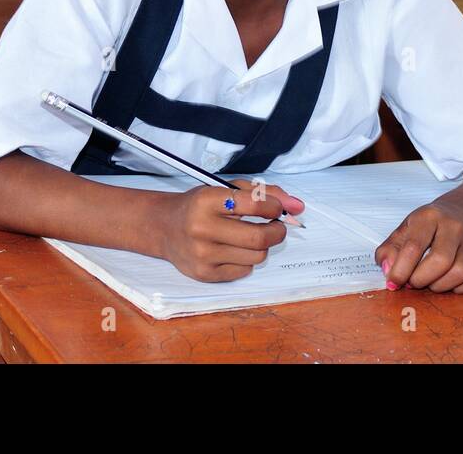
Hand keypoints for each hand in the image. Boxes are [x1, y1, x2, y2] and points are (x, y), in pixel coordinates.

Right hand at [155, 180, 304, 281]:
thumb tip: (297, 206)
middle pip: (260, 237)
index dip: (274, 207)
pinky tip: (234, 249)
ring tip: (251, 236)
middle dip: (277, 231)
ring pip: (257, 256)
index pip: (255, 204)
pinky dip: (247, 259)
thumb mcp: (227, 189)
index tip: (275, 208)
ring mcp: (203, 254)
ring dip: (262, 246)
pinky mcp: (205, 274)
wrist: (165, 227)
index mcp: (207, 200)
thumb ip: (264, 193)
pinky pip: (244, 270)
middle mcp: (202, 228)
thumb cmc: (200, 205)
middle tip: (276, 226)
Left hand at [375, 194, 462, 293]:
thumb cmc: (427, 226)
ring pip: (460, 272)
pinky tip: (448, 284)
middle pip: (440, 260)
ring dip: (440, 286)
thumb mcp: (404, 230)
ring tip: (429, 283)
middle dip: (421, 279)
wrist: (462, 212)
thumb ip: (389, 250)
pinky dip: (461, 289)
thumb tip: (389, 271)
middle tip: (412, 283)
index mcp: (428, 217)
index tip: (393, 283)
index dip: (401, 270)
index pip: (414, 246)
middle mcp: (453, 227)